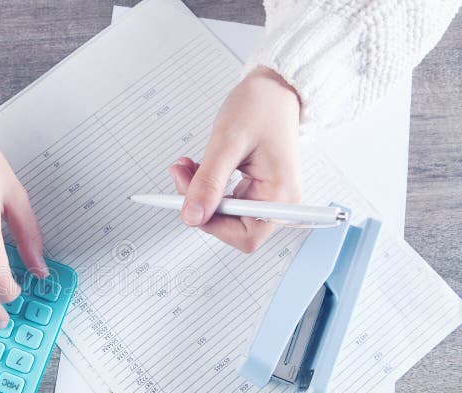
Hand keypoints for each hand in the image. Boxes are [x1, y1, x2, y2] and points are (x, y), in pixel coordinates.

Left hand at [172, 66, 301, 251]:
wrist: (274, 87)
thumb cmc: (260, 107)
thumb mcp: (228, 142)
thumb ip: (208, 182)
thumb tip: (192, 216)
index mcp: (281, 195)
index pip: (244, 235)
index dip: (211, 224)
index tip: (186, 202)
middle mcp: (279, 202)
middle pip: (232, 227)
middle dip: (201, 205)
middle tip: (181, 176)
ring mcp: (268, 196)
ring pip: (224, 214)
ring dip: (199, 194)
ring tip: (187, 166)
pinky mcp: (256, 189)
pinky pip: (225, 200)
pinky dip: (206, 186)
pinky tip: (197, 167)